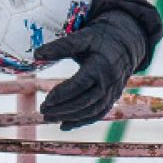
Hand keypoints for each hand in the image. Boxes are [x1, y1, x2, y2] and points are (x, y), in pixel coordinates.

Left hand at [33, 5, 143, 129]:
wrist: (126, 41)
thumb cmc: (101, 37)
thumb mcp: (82, 37)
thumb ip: (60, 46)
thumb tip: (36, 54)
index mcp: (101, 65)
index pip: (79, 85)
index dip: (62, 94)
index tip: (45, 100)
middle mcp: (109, 81)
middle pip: (85, 101)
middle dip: (63, 109)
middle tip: (43, 111)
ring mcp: (113, 91)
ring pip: (92, 110)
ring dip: (70, 117)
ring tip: (49, 118)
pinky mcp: (113, 97)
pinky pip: (98, 113)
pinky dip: (82, 121)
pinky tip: (64, 125)